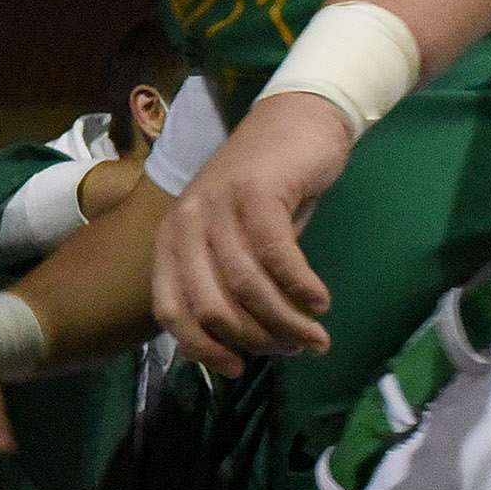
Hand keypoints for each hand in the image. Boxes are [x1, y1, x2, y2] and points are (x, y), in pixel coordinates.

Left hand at [151, 91, 348, 371]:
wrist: (297, 120)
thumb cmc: (266, 192)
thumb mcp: (233, 242)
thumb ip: (222, 287)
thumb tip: (229, 350)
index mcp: (170, 241)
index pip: (171, 311)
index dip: (202, 348)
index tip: (235, 369)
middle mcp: (185, 223)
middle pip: (211, 306)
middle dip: (255, 339)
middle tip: (293, 349)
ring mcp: (218, 205)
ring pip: (246, 286)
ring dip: (285, 321)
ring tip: (314, 336)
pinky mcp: (257, 192)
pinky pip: (278, 257)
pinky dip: (301, 288)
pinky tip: (319, 301)